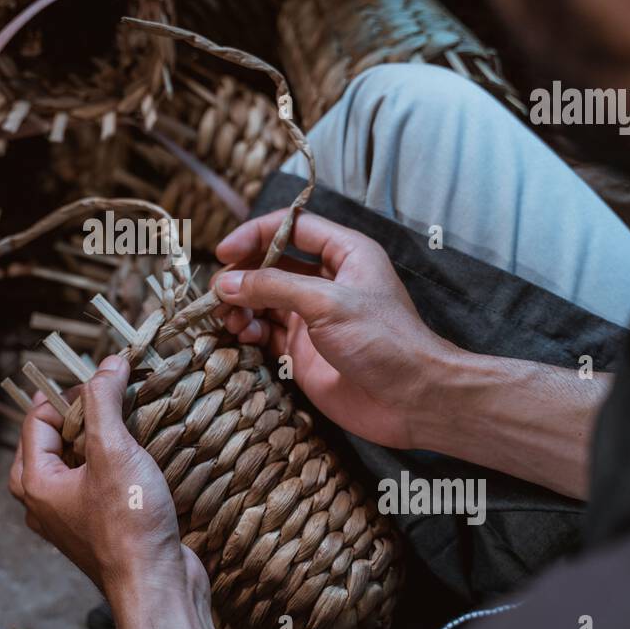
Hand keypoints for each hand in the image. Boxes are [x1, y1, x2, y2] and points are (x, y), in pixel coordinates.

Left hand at [8, 356, 195, 599]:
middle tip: (111, 400)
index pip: (36, 420)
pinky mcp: (101, 529)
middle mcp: (47, 503)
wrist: (157, 587)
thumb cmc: (130, 524)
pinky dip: (115, 466)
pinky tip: (142, 459)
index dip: (67, 394)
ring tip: (130, 424)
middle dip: (82, 417)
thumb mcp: (114, 451)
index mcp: (37, 484)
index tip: (100, 381)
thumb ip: (105, 402)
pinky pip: (97, 485)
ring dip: (101, 440)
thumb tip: (108, 364)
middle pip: (52, 442)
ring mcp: (73, 519)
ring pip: (77, 464)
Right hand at [214, 209, 461, 450]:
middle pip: (271, 263)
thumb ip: (274, 287)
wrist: (412, 401)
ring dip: (241, 305)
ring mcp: (313, 317)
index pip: (292, 227)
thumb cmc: (383, 341)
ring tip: (229, 319)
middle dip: (242, 275)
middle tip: (218, 294)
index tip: (224, 252)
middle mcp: (327, 281)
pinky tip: (243, 336)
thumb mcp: (327, 303)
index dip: (255, 235)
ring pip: (263, 299)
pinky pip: (265, 332)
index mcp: (344, 253)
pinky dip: (248, 331)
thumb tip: (226, 283)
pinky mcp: (303, 351)